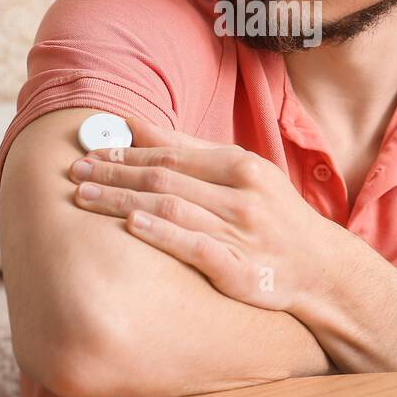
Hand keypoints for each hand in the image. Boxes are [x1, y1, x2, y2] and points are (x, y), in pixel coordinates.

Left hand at [67, 114, 349, 314]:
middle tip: (75, 171)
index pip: (172, 155)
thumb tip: (137, 127)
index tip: (93, 151)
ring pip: (171, 208)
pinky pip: (195, 247)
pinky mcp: (239, 268)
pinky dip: (162, 234)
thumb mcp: (247, 174)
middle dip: (114, 174)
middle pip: (164, 179)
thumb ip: (193, 152)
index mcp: (241, 166)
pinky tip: (132, 225)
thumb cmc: (276, 217)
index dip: (127, 152)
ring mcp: (240, 231)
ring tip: (84, 197)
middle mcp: (240, 194)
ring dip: (122, 200)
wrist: (322, 269)